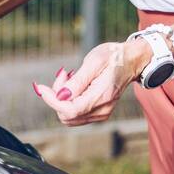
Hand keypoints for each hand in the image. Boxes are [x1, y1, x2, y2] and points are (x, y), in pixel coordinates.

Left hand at [33, 39, 150, 125]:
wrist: (132, 60)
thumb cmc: (114, 57)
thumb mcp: (94, 61)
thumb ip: (78, 81)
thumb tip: (61, 96)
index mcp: (102, 96)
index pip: (70, 110)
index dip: (52, 101)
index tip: (42, 88)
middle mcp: (102, 109)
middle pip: (67, 115)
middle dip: (58, 96)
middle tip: (64, 73)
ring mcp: (101, 113)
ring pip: (69, 116)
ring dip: (63, 98)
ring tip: (71, 76)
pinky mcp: (98, 113)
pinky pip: (76, 113)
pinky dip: (69, 100)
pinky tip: (75, 84)